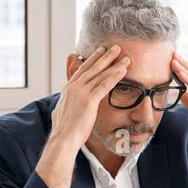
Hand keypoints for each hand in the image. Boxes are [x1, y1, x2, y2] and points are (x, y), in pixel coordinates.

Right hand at [36, 46, 129, 187]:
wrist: (63, 139)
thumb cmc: (64, 131)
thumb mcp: (63, 112)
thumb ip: (67, 104)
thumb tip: (66, 104)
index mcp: (68, 89)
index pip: (82, 70)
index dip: (92, 60)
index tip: (100, 52)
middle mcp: (73, 87)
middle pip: (92, 68)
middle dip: (105, 57)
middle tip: (115, 47)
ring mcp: (81, 92)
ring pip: (100, 74)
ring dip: (114, 64)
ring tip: (124, 56)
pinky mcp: (89, 100)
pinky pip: (105, 85)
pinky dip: (114, 76)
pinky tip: (123, 70)